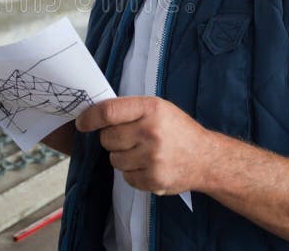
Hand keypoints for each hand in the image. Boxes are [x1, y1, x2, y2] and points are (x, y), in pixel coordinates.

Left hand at [76, 96, 213, 195]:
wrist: (207, 158)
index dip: (89, 118)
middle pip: (107, 138)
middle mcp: (151, 132)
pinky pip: (126, 177)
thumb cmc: (178, 130)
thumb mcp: (158, 108)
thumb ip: (130, 110)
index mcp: (151, 109)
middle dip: (111, 139)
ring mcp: (153, 158)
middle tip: (128, 138)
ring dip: (122, 157)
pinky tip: (148, 165)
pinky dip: (132, 173)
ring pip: (114, 159)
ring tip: (142, 152)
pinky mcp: (154, 180)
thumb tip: (94, 115)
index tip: (82, 123)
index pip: (108, 112)